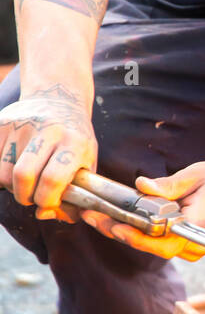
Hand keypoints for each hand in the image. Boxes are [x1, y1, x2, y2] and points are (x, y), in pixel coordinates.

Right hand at [0, 85, 96, 221]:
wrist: (58, 98)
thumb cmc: (74, 140)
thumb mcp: (86, 164)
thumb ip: (74, 197)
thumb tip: (44, 214)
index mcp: (75, 142)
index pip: (53, 179)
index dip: (47, 200)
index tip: (48, 203)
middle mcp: (48, 130)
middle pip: (22, 176)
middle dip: (25, 197)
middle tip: (32, 196)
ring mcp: (22, 125)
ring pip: (3, 173)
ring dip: (12, 187)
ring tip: (25, 181)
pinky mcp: (1, 123)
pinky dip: (1, 173)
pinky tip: (13, 167)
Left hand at [78, 160, 204, 261]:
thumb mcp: (198, 175)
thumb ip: (169, 184)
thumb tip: (141, 186)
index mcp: (197, 226)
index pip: (158, 240)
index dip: (132, 235)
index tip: (112, 225)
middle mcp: (196, 243)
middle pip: (151, 246)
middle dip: (120, 232)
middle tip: (94, 217)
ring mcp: (195, 248)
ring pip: (155, 246)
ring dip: (130, 233)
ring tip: (104, 216)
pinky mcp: (193, 246)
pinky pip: (164, 242)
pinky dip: (145, 233)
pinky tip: (128, 219)